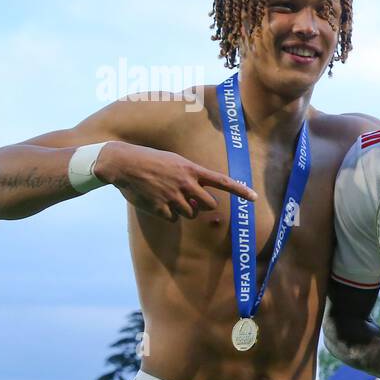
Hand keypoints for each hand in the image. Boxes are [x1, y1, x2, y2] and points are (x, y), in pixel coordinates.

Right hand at [94, 141, 257, 221]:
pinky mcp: (160, 208)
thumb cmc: (151, 161)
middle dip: (203, 205)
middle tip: (190, 198)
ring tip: (168, 195)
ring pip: (191, 214)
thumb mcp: (175, 161)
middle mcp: (186, 183)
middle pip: (209, 205)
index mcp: (191, 169)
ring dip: (184, 209)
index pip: (222, 181)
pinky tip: (157, 201)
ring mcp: (173, 196)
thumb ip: (191, 177)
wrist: (123, 163)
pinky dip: (168, 214)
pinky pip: (174, 219)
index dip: (240, 190)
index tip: (255, 198)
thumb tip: (200, 200)